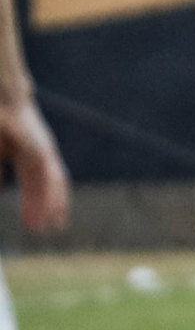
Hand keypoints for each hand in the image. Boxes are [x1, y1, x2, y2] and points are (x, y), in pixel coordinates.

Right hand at [0, 98, 69, 231]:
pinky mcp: (43, 151)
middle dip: (48, 207)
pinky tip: (53, 210)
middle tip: (52, 229)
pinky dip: (52, 196)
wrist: (2, 101)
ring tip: (55, 224)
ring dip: (53, 205)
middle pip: (49, 186)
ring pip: (54, 183)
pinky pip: (50, 177)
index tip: (36, 223)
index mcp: (28, 155)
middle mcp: (41, 154)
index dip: (36, 203)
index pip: (35, 184)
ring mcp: (44, 151)